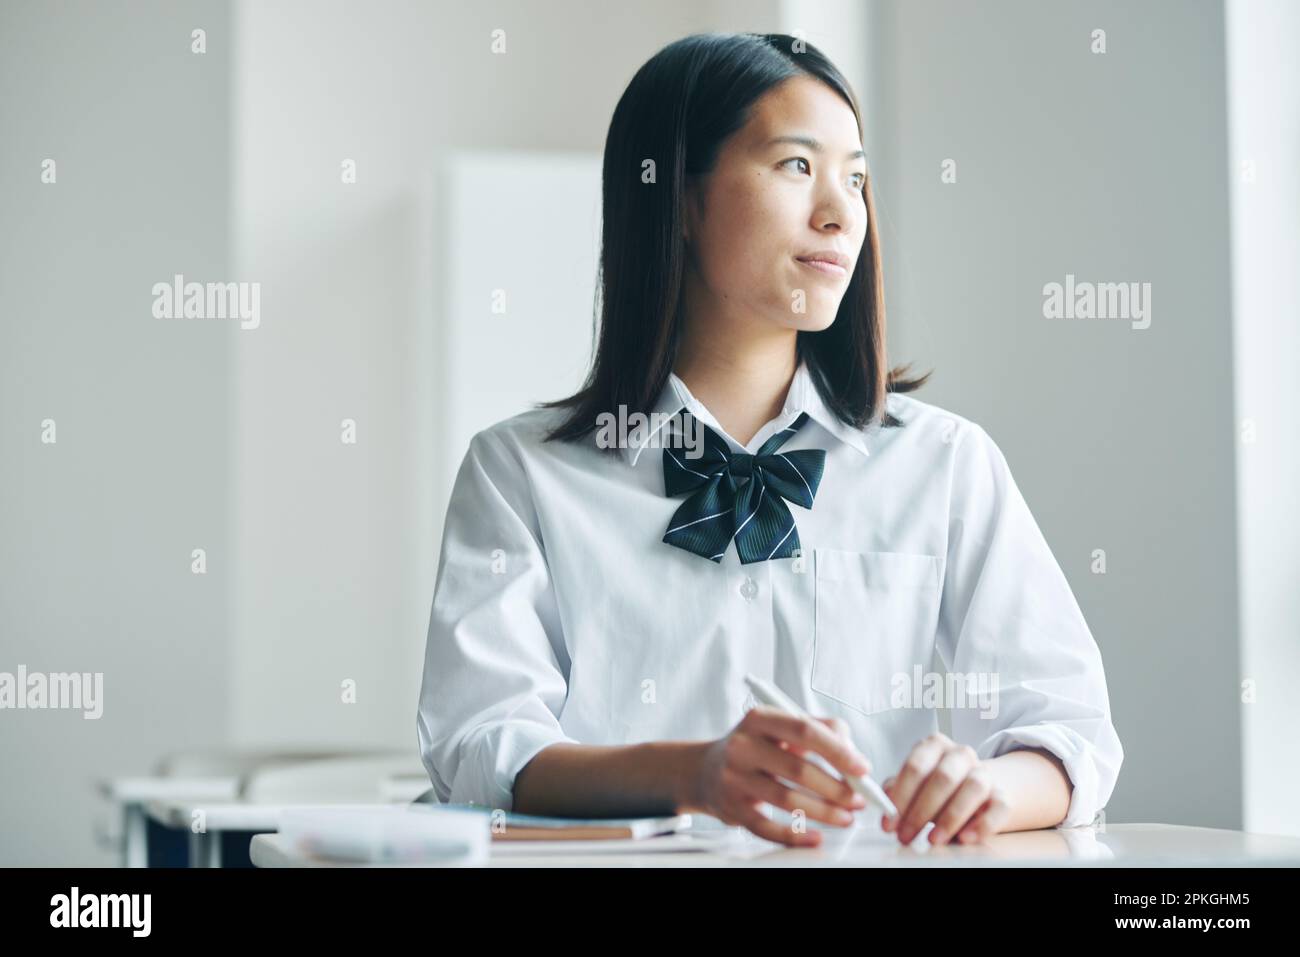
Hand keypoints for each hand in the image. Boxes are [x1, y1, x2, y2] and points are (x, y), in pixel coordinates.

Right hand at [688, 706, 871, 846]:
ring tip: (846, 818)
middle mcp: (742, 745)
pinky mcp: (731, 808)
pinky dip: (795, 836)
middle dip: (836, 788)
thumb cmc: (758, 747)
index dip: (837, 750)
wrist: (705, 770)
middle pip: (798, 768)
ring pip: (787, 799)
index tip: (862, 767)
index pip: (803, 729)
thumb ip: (821, 730)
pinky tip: (816, 838)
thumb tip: (854, 757)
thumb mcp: (781, 727)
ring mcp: (733, 778)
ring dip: (824, 812)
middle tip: (858, 799)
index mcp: (759, 718)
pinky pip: (767, 827)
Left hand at [881, 732, 1009, 845]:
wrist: (973, 791)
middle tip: (906, 835)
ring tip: (933, 839)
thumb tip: (885, 805)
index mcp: (934, 746)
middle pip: (943, 777)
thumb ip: (897, 791)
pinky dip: (983, 824)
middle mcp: (961, 754)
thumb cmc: (934, 788)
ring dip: (951, 817)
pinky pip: (999, 807)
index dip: (900, 796)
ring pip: (973, 788)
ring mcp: (984, 772)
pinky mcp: (1002, 795)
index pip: (915, 767)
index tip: (890, 823)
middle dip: (921, 811)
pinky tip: (965, 838)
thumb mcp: (913, 785)